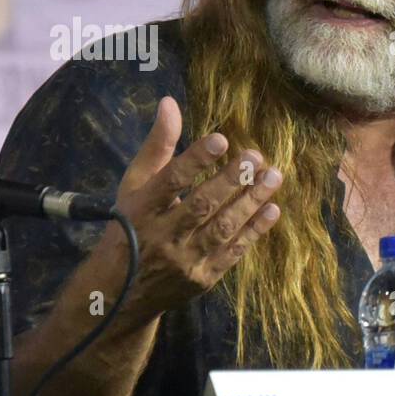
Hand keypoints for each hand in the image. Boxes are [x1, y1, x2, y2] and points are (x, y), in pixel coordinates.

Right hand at [91, 96, 282, 323]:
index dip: (195, 161)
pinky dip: (254, 231)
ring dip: (251, 201)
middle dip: (230, 180)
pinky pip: (233, 252)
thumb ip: (158, 146)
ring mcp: (185, 260)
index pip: (170, 182)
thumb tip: (170, 103)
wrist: (121, 292)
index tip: (220, 139)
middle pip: (201, 205)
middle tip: (255, 156)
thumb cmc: (130, 225)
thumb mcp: (136, 186)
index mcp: (141, 209)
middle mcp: (163, 236)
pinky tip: (272, 209)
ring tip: (273, 176)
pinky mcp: (203, 278)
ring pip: (223, 228)